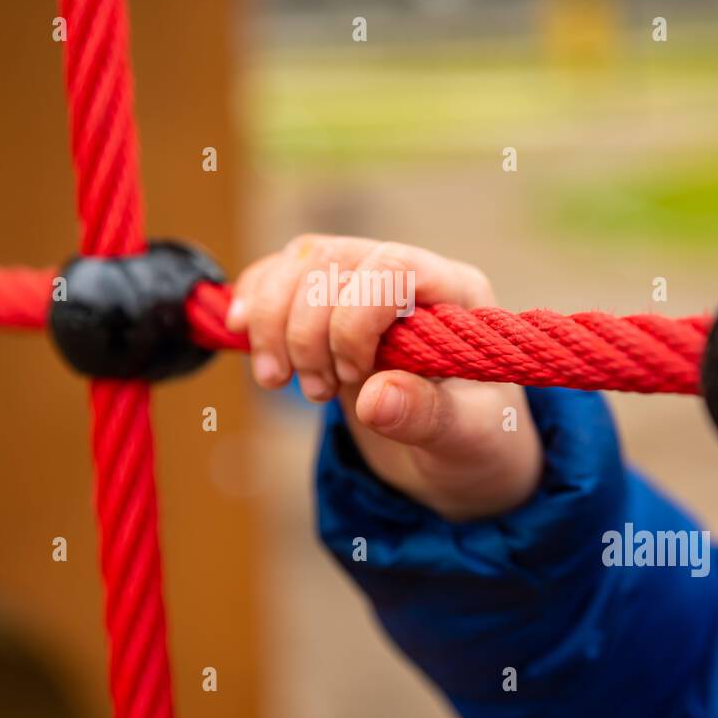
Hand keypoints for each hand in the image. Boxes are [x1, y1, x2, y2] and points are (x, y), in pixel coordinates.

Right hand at [226, 235, 542, 521]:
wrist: (454, 457)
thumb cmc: (474, 444)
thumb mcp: (465, 441)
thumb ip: (427, 416)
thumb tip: (375, 398)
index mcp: (456, 294)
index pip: (393, 266)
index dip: (354, 318)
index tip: (352, 376)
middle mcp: (410, 276)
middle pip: (335, 260)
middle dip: (306, 330)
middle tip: (315, 393)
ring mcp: (364, 283)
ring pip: (299, 262)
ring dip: (271, 320)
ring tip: (277, 379)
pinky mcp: (328, 303)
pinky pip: (279, 275)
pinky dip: (254, 301)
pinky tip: (243, 335)